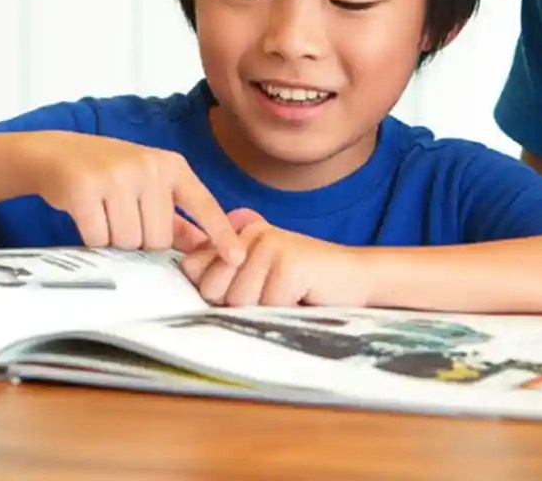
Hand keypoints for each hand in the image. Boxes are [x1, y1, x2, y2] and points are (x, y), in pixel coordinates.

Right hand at [17, 131, 242, 262]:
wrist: (57, 154)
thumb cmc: (110, 174)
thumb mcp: (149, 185)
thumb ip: (176, 217)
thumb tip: (204, 247)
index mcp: (171, 166)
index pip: (203, 205)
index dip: (221, 234)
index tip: (237, 258)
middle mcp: (148, 167)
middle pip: (159, 238)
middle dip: (141, 242)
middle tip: (123, 219)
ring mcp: (117, 176)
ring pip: (129, 242)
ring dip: (116, 241)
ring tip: (106, 215)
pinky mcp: (85, 189)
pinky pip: (99, 239)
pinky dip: (93, 239)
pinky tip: (88, 216)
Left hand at [180, 209, 369, 306]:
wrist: (356, 277)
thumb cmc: (305, 283)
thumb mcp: (259, 273)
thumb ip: (224, 273)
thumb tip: (186, 281)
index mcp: (238, 231)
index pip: (193, 268)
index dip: (213, 291)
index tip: (245, 290)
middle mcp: (250, 232)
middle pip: (212, 289)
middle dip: (237, 304)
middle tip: (270, 293)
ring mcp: (270, 245)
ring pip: (238, 301)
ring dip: (264, 309)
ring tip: (287, 294)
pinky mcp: (288, 264)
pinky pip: (267, 306)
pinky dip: (285, 311)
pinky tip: (302, 295)